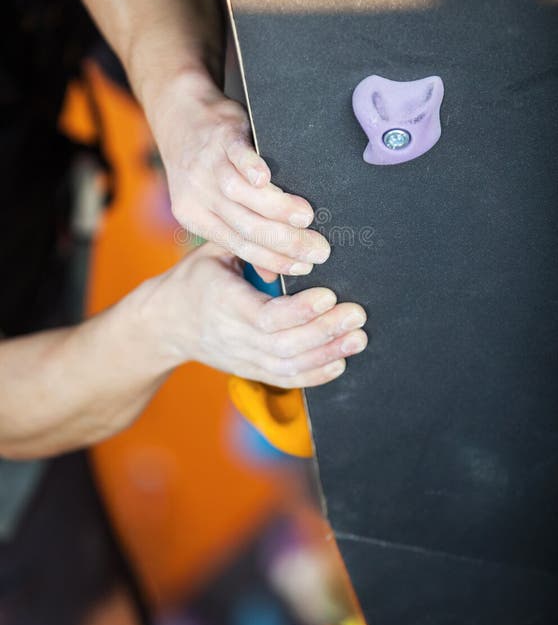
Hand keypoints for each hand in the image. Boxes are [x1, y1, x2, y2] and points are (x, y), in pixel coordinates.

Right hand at [131, 243, 367, 387]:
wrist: (165, 323)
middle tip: (356, 314)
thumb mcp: (213, 252)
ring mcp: (241, 358)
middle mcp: (232, 336)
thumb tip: (293, 245)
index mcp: (223, 302)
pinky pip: (284, 379)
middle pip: (284, 345)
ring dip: (327, 354)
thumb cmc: (195, 278)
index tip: (330, 295)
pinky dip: (314, 375)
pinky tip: (339, 362)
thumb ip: (251, 248)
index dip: (301, 311)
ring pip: (288, 366)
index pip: (266, 316)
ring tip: (357, 338)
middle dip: (324, 332)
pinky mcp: (248, 369)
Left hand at [150, 76, 330, 278]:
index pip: (241, 247)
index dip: (275, 260)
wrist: (179, 115)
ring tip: (307, 217)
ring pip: (241, 195)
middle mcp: (199, 196)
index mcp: (196, 218)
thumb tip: (274, 275)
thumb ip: (240, 237)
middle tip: (319, 248)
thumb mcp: (210, 203)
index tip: (307, 266)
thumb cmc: (202, 164)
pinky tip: (269, 178)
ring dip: (277, 209)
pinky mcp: (219, 137)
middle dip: (287, 242)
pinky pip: (234, 156)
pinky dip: (250, 168)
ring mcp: (206, 166)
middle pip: (245, 227)